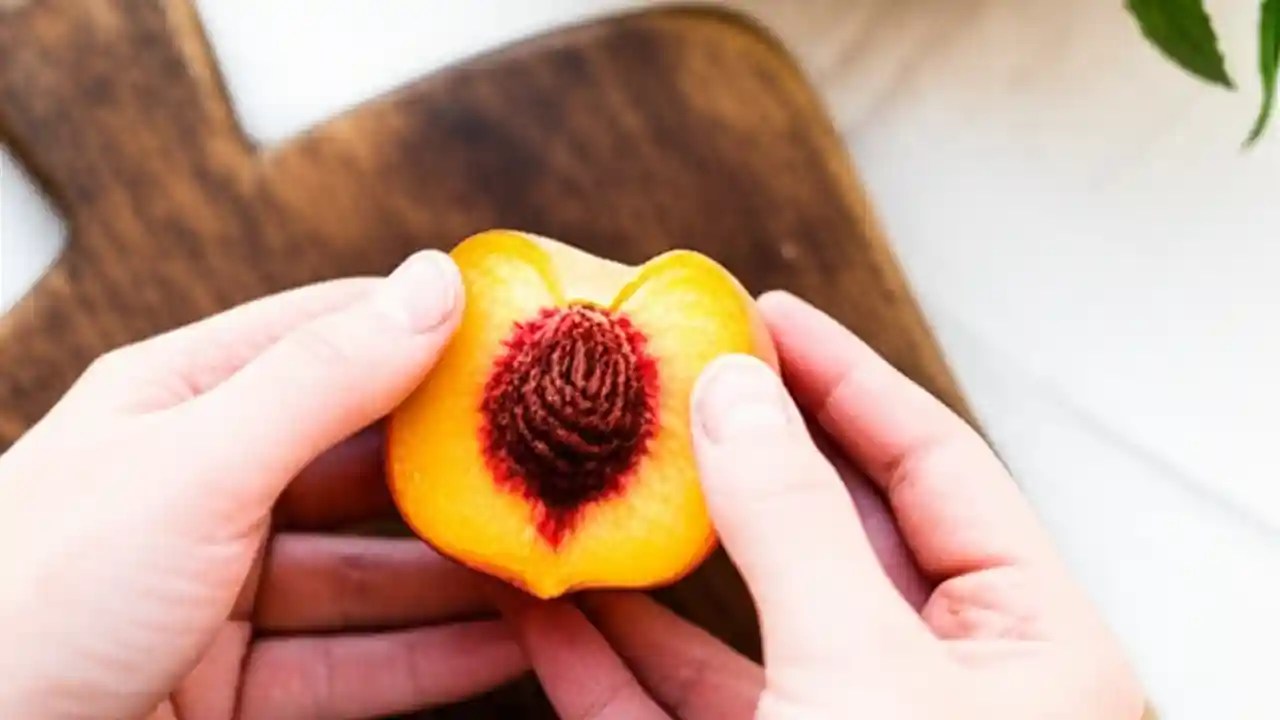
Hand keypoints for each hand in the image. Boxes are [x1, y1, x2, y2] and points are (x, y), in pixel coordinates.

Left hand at [0, 252, 526, 719]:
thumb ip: (322, 377)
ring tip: (547, 567)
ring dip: (456, 578)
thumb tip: (434, 281)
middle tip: (554, 470)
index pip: (326, 338)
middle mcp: (202, 488)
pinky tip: (505, 648)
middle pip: (359, 467)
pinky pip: (348, 664)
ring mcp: (216, 592)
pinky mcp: (228, 684)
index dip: (426, 335)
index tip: (522, 342)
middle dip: (456, 473)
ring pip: (365, 575)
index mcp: (177, 402)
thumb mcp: (196, 466)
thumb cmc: (33, 600)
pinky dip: (428, 660)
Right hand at [502, 291, 1143, 718]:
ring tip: (590, 478)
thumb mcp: (861, 672)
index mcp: (1030, 647)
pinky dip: (610, 666)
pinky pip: (679, 718)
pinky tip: (545, 605)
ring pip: (740, 632)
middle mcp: (942, 693)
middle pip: (830, 537)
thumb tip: (738, 393)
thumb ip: (797, 524)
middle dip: (739, 463)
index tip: (762, 314)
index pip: (935, 465)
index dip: (845, 377)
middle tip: (667, 383)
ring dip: (654, 564)